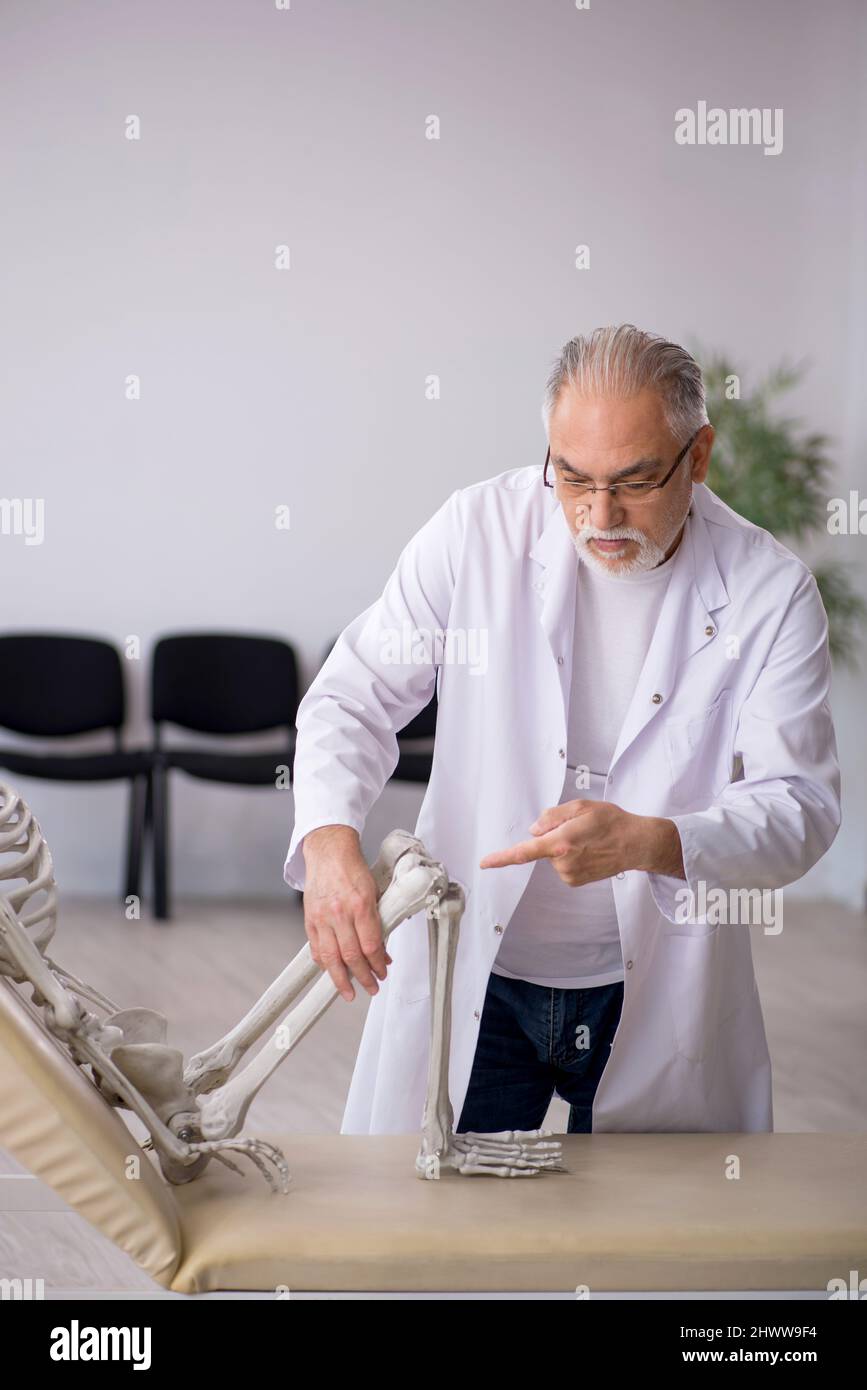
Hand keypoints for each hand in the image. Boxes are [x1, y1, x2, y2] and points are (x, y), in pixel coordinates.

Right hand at [301, 825, 392, 1001]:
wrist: (329, 852)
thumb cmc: (353, 869)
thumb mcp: (374, 892)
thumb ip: (378, 920)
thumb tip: (382, 949)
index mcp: (360, 905)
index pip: (371, 944)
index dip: (378, 964)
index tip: (383, 973)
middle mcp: (340, 913)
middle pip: (351, 955)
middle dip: (363, 977)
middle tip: (372, 988)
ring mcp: (322, 917)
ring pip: (331, 957)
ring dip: (341, 979)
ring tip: (349, 993)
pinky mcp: (310, 919)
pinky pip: (316, 947)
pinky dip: (324, 963)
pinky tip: (332, 971)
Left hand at [479, 800, 645, 886]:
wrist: (635, 844)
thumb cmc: (611, 822)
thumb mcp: (581, 807)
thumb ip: (552, 816)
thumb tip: (534, 830)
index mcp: (561, 842)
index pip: (525, 852)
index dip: (502, 858)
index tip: (485, 862)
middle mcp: (563, 862)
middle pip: (543, 846)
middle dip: (554, 836)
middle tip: (579, 828)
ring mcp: (569, 874)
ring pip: (553, 856)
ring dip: (564, 847)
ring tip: (588, 840)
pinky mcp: (575, 881)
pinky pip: (562, 865)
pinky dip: (571, 857)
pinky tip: (589, 851)